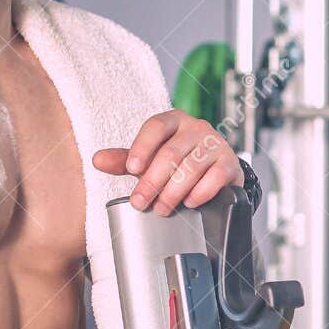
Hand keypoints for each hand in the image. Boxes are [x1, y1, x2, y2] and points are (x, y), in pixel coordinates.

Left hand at [93, 111, 243, 215]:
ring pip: (191, 168)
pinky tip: (189, 202)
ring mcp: (215, 144)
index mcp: (174, 121)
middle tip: (140, 202)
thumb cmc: (179, 161)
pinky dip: (199, 193)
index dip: (142, 147)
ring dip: (173, 193)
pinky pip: (214, 178)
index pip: (156, 126)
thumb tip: (98, 159)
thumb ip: (125, 160)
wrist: (216, 170)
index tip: (132, 169)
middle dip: (152, 182)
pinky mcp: (230, 163)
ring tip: (162, 208)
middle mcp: (196, 128)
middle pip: (171, 153)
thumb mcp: (150, 158)